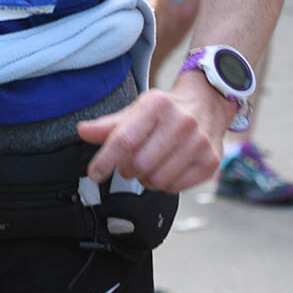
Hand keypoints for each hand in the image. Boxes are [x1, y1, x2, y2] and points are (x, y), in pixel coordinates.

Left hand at [78, 83, 228, 191]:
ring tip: (146, 166)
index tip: (94, 173)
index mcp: (156, 105)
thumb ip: (109, 125)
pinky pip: (176, 188)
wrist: (206, 105)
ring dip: (144, 179)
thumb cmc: (165, 110)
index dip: (105, 160)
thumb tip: (82, 131)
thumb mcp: (136, 110)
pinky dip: (164, 185)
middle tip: (127, 164)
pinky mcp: (210, 162)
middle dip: (126, 169)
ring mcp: (199, 143)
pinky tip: (164, 170)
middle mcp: (181, 123)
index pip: (124, 140)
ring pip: (157, 179)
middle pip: (139, 163)